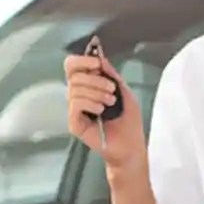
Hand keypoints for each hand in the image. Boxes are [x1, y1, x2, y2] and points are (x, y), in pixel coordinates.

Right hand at [63, 51, 144, 166]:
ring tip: (111, 102)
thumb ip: (111, 75)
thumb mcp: (124, 92)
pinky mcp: (74, 123)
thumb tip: (100, 58)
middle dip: (95, 80)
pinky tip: (101, 110)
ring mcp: (75, 110)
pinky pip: (75, 104)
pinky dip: (90, 103)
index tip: (97, 64)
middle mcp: (78, 96)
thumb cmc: (128, 120)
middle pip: (74, 75)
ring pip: (75, 89)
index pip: (72, 66)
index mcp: (88, 86)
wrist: (130, 145)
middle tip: (111, 90)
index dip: (82, 60)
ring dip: (96, 92)